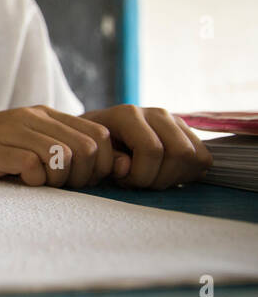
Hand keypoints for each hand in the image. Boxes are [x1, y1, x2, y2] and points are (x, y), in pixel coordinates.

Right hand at [0, 106, 118, 186]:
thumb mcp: (28, 141)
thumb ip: (61, 147)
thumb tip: (107, 168)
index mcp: (47, 115)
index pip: (100, 134)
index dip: (100, 163)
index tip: (81, 180)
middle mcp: (34, 118)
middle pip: (88, 147)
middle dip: (83, 175)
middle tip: (63, 186)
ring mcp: (14, 131)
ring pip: (64, 155)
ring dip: (59, 179)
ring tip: (40, 183)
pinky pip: (33, 165)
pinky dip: (33, 181)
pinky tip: (20, 181)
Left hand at [80, 104, 211, 188]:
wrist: (100, 132)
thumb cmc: (95, 146)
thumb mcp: (92, 152)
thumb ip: (108, 159)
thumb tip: (127, 166)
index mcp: (128, 115)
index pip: (152, 150)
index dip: (140, 175)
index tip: (123, 180)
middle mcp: (156, 113)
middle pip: (180, 153)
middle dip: (161, 178)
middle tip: (140, 182)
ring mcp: (175, 121)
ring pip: (196, 156)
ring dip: (175, 177)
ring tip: (152, 178)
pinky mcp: (187, 132)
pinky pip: (204, 158)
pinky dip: (188, 173)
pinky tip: (165, 175)